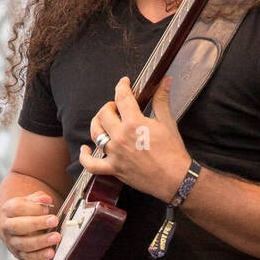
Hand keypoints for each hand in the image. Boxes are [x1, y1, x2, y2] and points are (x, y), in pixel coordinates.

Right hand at [0, 190, 62, 259]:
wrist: (13, 223)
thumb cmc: (23, 211)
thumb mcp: (30, 201)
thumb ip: (38, 198)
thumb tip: (46, 199)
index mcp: (8, 210)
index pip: (17, 208)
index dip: (33, 209)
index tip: (46, 209)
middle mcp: (6, 226)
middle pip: (18, 226)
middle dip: (37, 224)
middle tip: (53, 221)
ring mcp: (11, 241)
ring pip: (23, 243)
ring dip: (41, 241)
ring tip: (55, 237)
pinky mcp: (18, 253)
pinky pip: (28, 257)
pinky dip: (40, 256)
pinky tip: (50, 252)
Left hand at [79, 75, 190, 202]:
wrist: (175, 179)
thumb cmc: (173, 153)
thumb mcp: (168, 122)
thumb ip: (162, 100)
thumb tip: (166, 81)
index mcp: (134, 123)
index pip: (121, 97)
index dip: (122, 86)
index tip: (124, 83)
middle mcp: (121, 137)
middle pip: (104, 114)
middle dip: (110, 106)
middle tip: (117, 107)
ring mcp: (115, 154)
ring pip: (95, 134)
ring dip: (97, 124)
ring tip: (104, 122)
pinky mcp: (114, 169)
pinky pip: (92, 165)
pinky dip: (85, 157)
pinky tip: (85, 149)